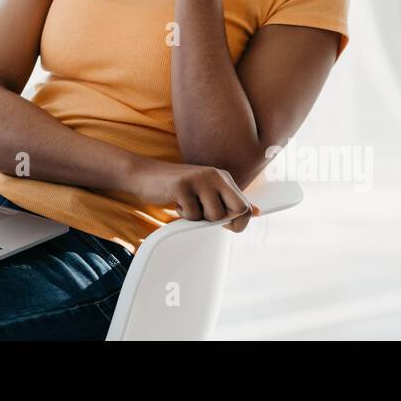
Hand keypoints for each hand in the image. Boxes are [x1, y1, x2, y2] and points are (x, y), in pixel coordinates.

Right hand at [129, 159, 258, 232]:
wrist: (144, 174)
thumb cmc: (177, 187)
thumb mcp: (206, 191)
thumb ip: (229, 200)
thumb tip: (256, 211)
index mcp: (222, 177)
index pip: (245, 205)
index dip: (239, 222)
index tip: (225, 225)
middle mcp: (214, 175)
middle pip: (238, 209)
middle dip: (225, 222)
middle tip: (206, 219)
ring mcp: (198, 179)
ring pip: (214, 215)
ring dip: (199, 219)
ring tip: (188, 207)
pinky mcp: (182, 186)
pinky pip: (193, 215)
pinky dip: (184, 216)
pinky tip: (176, 203)